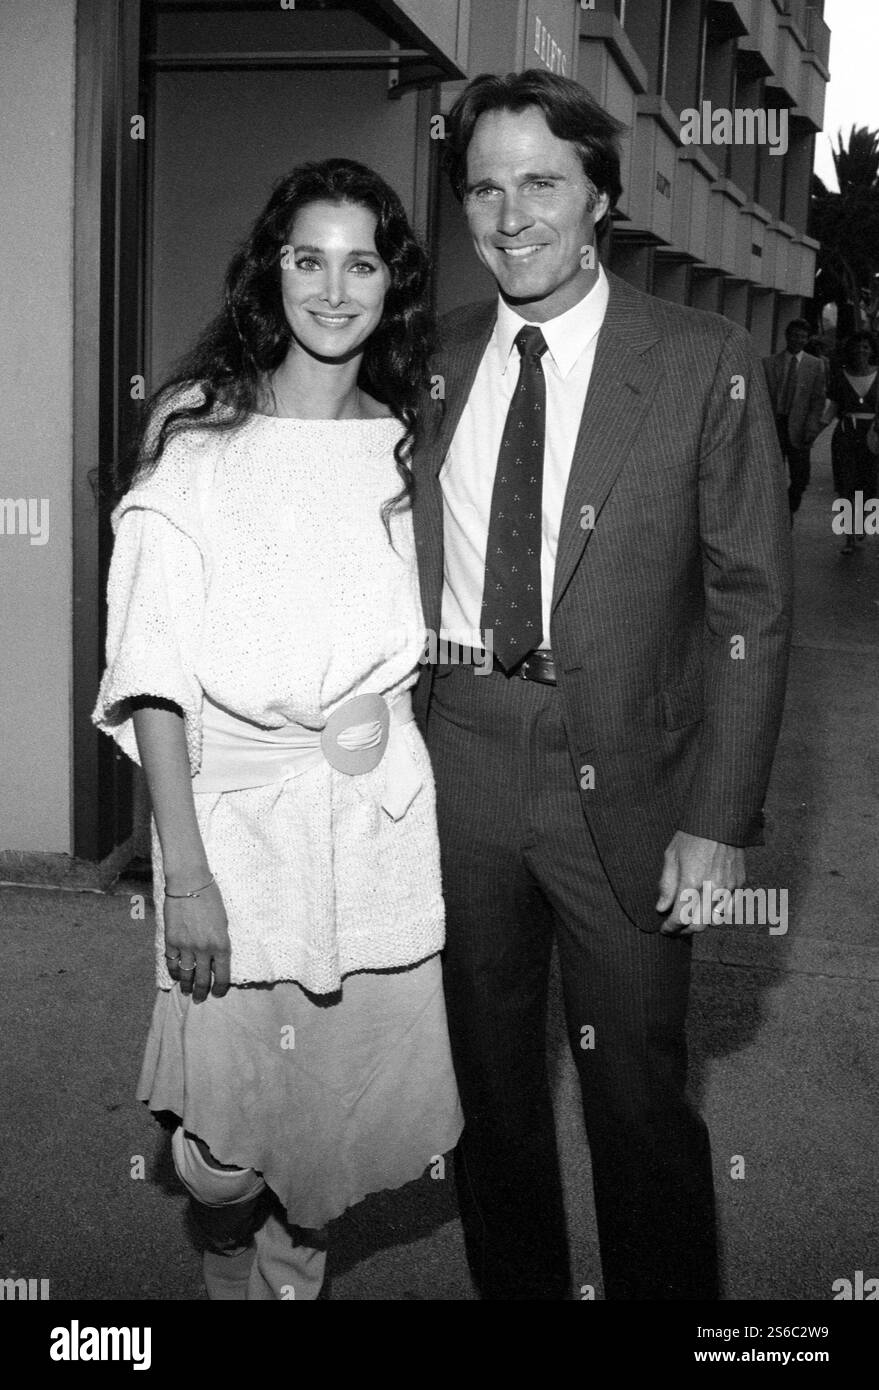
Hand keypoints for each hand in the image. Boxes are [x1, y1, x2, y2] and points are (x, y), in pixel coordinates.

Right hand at [163, 879, 230, 1001]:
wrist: (190, 884)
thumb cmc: (211, 900)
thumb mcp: (224, 923)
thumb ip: (220, 943)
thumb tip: (216, 961)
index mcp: (221, 944)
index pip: (223, 975)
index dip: (220, 988)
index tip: (217, 993)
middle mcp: (204, 949)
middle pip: (203, 979)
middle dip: (202, 992)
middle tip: (201, 1000)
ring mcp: (186, 946)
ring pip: (186, 975)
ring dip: (187, 986)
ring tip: (187, 991)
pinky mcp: (171, 941)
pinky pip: (172, 963)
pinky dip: (174, 972)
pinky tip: (176, 977)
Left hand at [656, 831, 745, 935]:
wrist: (720, 820)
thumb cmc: (691, 836)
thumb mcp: (671, 857)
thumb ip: (667, 885)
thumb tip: (662, 907)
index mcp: (692, 882)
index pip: (680, 918)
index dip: (670, 928)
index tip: (664, 928)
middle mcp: (712, 888)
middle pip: (698, 926)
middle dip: (684, 930)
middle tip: (675, 927)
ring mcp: (728, 887)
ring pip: (714, 920)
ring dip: (700, 923)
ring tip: (690, 918)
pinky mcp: (739, 883)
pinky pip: (727, 909)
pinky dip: (715, 913)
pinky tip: (705, 907)